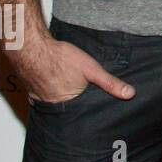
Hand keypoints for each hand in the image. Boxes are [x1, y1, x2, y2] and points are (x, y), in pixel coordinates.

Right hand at [17, 36, 133, 102]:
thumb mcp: (92, 69)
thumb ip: (110, 82)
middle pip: (67, 109)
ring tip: (69, 92)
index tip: (95, 112)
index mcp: (67, 104)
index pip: (81, 114)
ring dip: (61, 99)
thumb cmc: (62, 58)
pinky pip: (42, 96)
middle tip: (82, 100)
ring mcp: (39, 98)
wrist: (33, 47)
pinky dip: (49, 92)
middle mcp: (51, 105)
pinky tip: (54, 85)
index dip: (89, 112)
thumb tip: (130, 94)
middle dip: (76, 107)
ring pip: (54, 103)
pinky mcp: (31, 90)